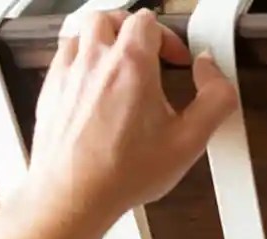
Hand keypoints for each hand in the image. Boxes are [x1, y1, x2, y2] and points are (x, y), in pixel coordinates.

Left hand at [24, 9, 237, 229]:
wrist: (74, 194)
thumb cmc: (123, 172)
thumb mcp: (191, 141)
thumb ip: (215, 99)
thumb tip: (213, 72)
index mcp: (131, 64)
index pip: (149, 22)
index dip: (170, 38)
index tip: (177, 61)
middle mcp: (95, 60)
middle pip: (111, 17)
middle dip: (134, 30)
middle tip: (150, 53)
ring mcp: (68, 73)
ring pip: (84, 31)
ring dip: (106, 40)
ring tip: (123, 63)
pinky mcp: (51, 89)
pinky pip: (65, 55)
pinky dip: (83, 58)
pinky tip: (97, 83)